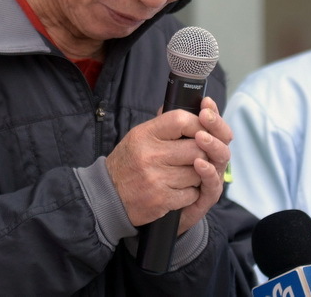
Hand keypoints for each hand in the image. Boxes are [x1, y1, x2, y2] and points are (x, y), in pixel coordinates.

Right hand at [105, 96, 231, 231]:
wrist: (107, 196)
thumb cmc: (128, 163)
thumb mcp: (139, 137)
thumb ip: (164, 126)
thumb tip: (193, 110)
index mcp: (145, 134)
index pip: (180, 120)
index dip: (198, 124)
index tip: (203, 131)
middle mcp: (150, 154)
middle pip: (196, 148)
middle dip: (202, 153)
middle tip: (197, 158)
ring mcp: (156, 178)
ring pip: (198, 172)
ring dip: (197, 175)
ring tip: (186, 175)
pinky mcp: (161, 199)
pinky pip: (191, 193)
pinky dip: (190, 193)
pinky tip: (179, 190)